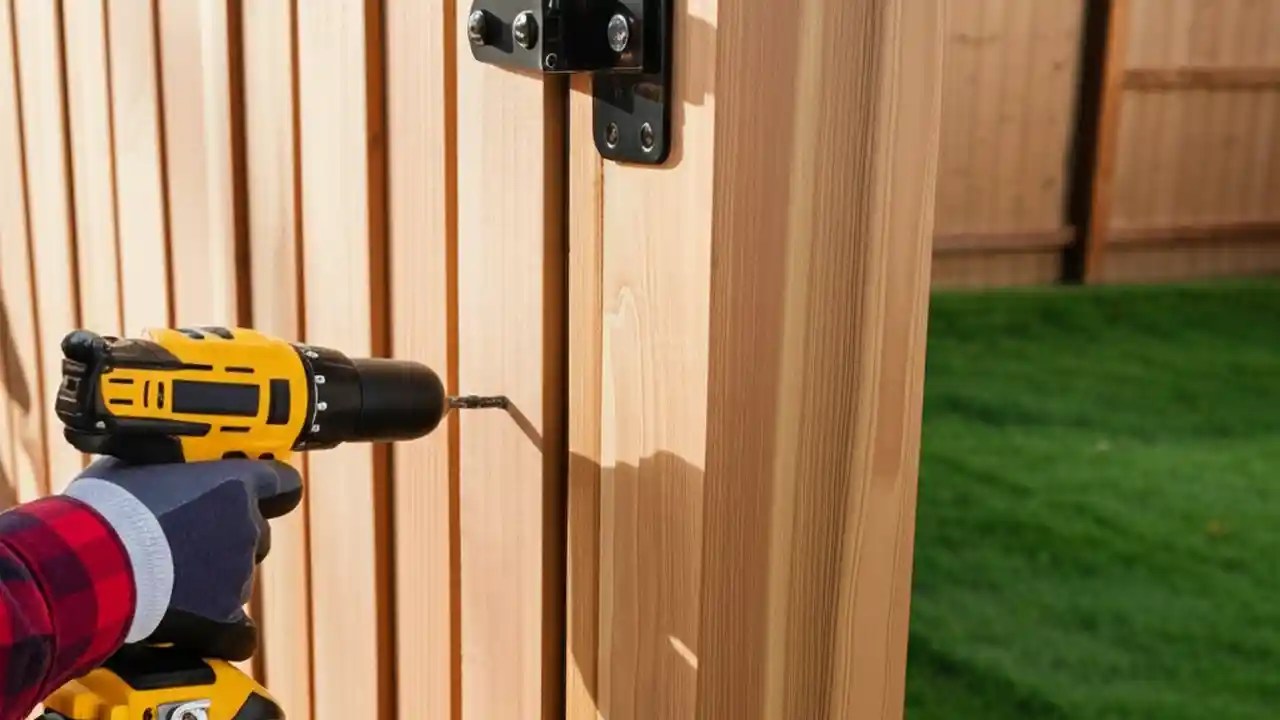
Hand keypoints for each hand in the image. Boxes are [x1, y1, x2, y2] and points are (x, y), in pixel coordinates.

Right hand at [63, 456, 301, 660]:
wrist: (90, 564)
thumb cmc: (106, 509)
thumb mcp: (135, 466)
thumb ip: (167, 466)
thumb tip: (163, 463)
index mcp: (234, 486)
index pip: (283, 484)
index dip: (273, 491)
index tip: (266, 496)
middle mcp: (247, 528)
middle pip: (256, 534)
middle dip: (226, 539)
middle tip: (184, 544)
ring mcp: (239, 575)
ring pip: (238, 578)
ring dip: (212, 581)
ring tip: (166, 582)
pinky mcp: (223, 616)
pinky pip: (239, 631)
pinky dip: (221, 632)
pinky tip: (197, 629)